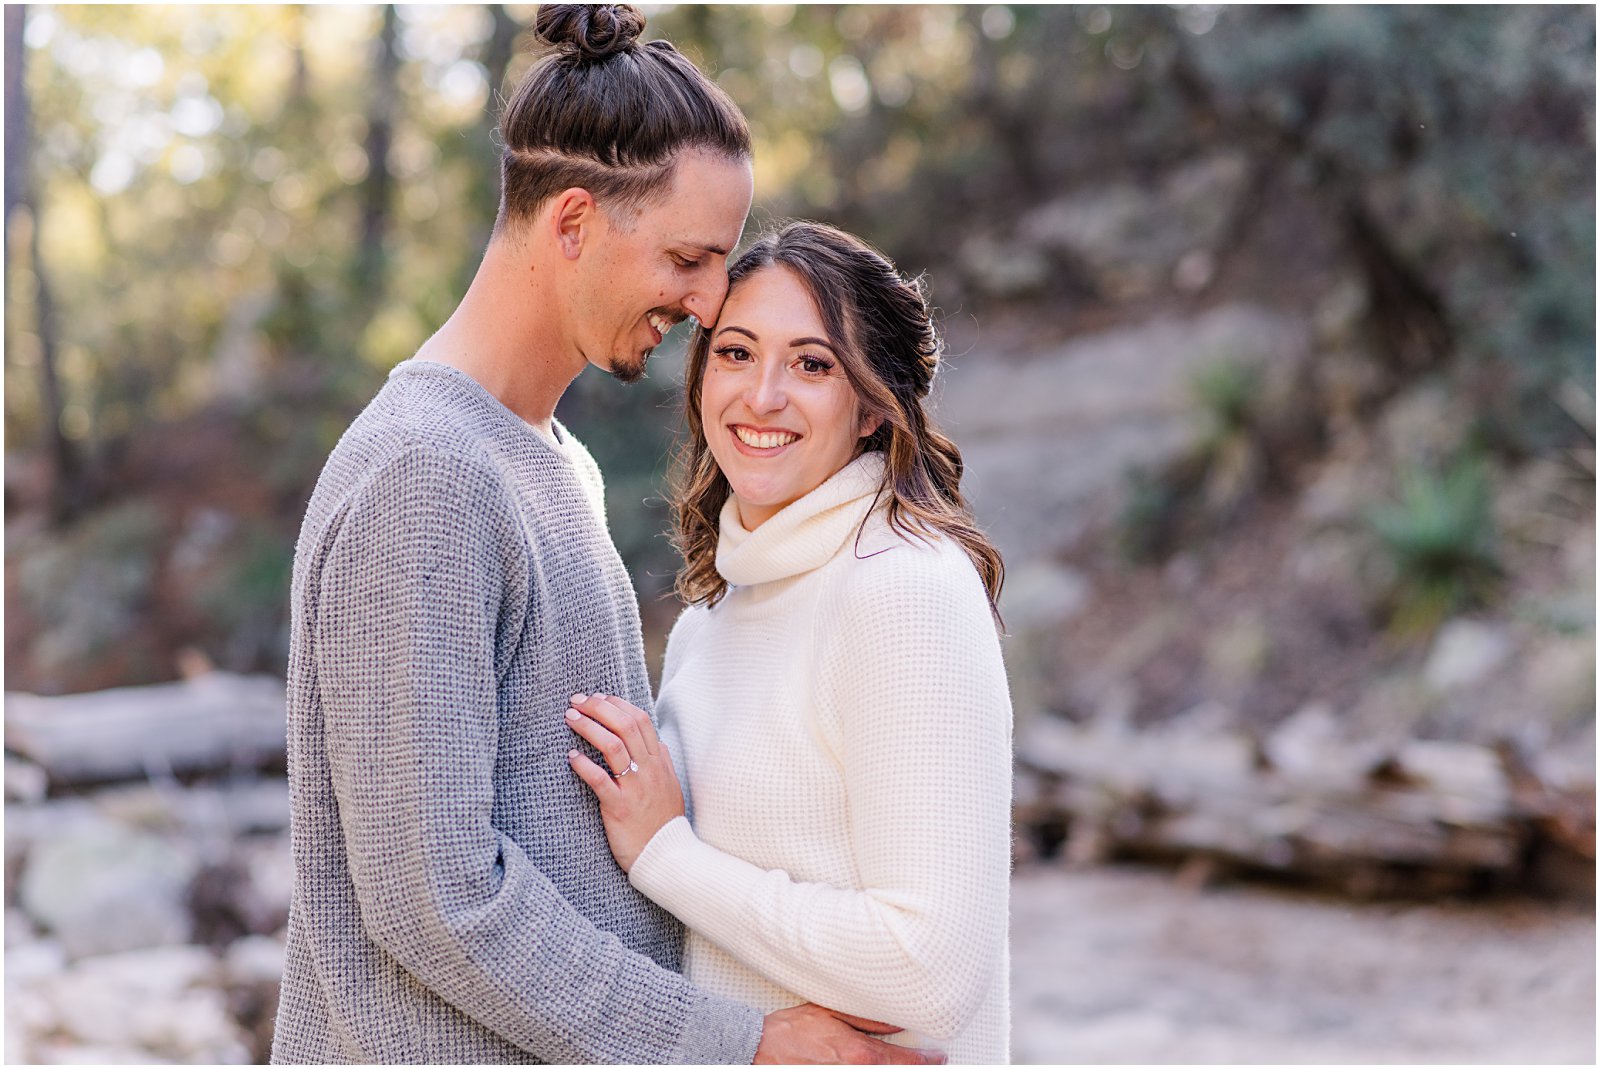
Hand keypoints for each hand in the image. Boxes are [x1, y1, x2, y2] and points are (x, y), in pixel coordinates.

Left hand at [566, 692, 685, 872]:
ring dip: (588, 727)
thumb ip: (663, 763)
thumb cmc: (663, 823)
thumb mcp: (670, 787)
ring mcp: (635, 787)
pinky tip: (571, 757)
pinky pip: (600, 780)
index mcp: (660, 762)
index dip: (617, 704)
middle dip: (598, 707)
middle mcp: (649, 770)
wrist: (666, 856)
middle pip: (625, 725)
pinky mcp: (619, 807)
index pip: (640, 720)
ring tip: (570, 718)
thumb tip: (657, 743)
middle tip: (577, 701)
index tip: (598, 697)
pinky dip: (583, 765)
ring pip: (612, 746)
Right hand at [755, 1004, 946, 1064]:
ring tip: (903, 1064)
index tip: (937, 1058)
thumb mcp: (832, 1014)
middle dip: (913, 1068)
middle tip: (930, 1063)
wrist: (760, 1049)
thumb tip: (897, 1020)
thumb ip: (869, 1019)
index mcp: (858, 1055)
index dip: (926, 1061)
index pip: (903, 1062)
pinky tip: (877, 1066)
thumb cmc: (791, 1032)